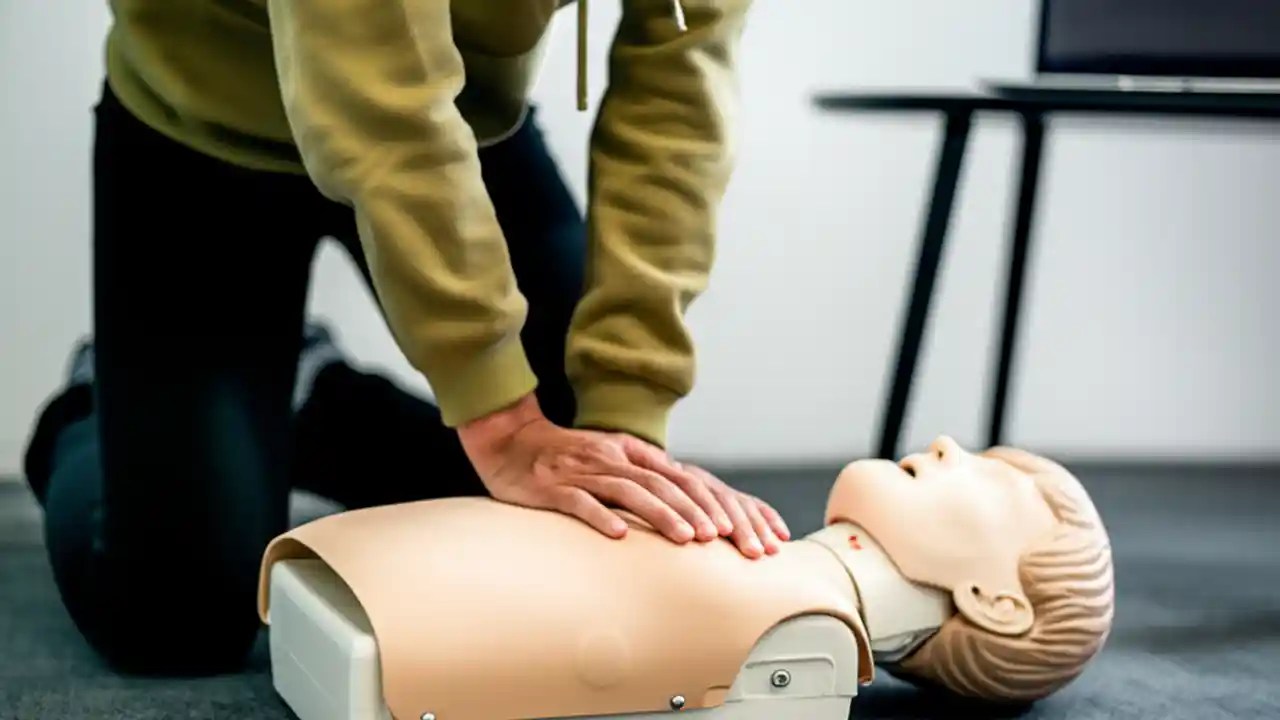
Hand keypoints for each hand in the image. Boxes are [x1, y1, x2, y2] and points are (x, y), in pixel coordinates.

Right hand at [457, 394, 789, 557]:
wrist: (508, 440)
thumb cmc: (564, 456)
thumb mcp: (610, 457)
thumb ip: (644, 473)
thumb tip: (685, 497)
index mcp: (629, 452)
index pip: (679, 475)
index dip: (706, 500)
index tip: (730, 528)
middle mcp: (611, 459)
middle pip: (662, 484)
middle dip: (694, 511)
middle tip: (719, 538)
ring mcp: (583, 473)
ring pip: (630, 492)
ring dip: (661, 515)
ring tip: (686, 539)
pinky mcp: (553, 488)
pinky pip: (581, 502)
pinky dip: (601, 517)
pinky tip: (619, 535)